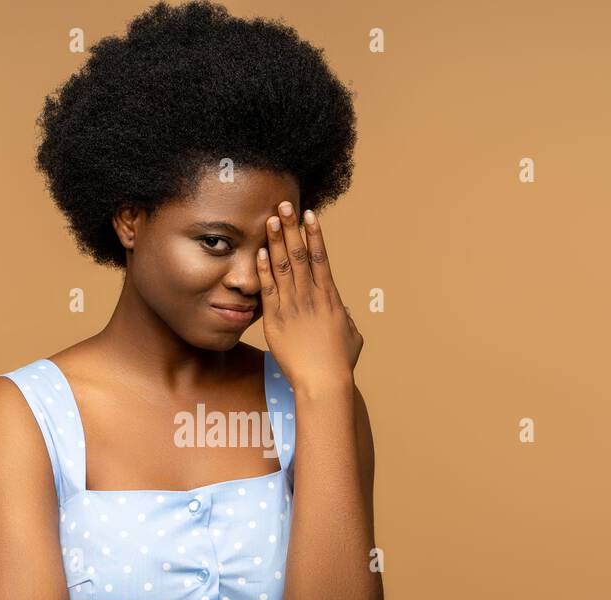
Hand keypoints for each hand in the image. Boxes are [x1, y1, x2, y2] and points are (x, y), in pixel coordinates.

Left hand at [256, 202, 362, 392]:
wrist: (323, 381)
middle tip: (283, 206)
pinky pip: (268, 290)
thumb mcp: (351, 336)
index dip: (314, 235)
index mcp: (329, 297)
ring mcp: (292, 307)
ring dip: (276, 241)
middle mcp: (311, 296)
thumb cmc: (339, 363)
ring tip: (270, 220)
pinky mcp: (276, 320)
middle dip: (291, 228)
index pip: (320, 258)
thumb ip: (346, 319)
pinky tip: (259, 252)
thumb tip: (343, 311)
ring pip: (283, 267)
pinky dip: (263, 270)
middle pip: (299, 254)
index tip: (309, 215)